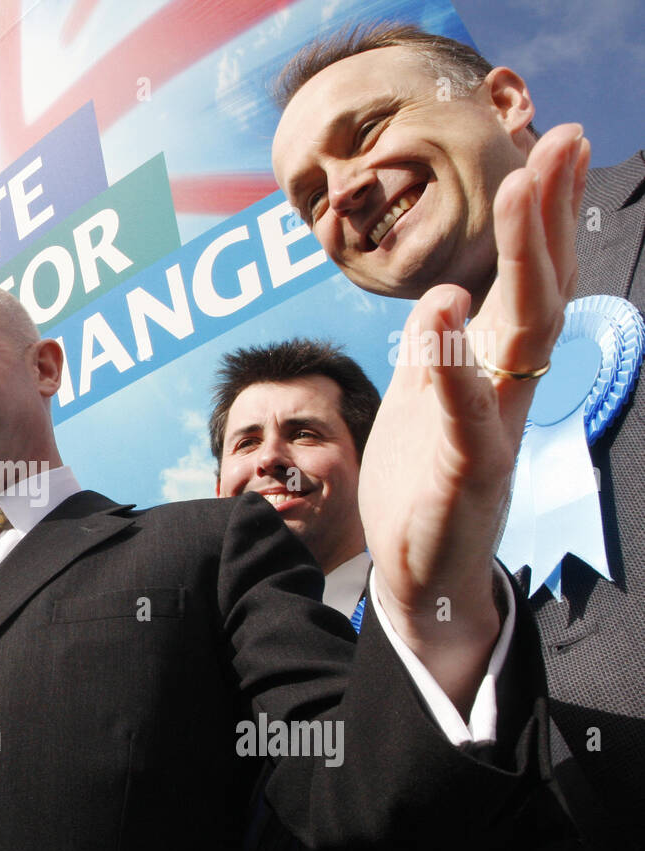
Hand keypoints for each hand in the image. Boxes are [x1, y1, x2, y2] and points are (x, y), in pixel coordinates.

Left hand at [361, 124, 588, 709]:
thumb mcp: (422, 408)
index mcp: (494, 376)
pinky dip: (456, 365)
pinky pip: (468, 414)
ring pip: (522, 339)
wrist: (422, 579)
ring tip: (520, 191)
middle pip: (538, 295)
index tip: (548, 151)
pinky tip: (447, 311)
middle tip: (559, 141)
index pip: (525, 288)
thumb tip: (440, 298)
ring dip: (522, 263)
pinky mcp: (469, 475)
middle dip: (547, 218)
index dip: (539, 223)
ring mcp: (495, 432)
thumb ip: (433, 354)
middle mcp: (506, 395)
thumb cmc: (424, 489)